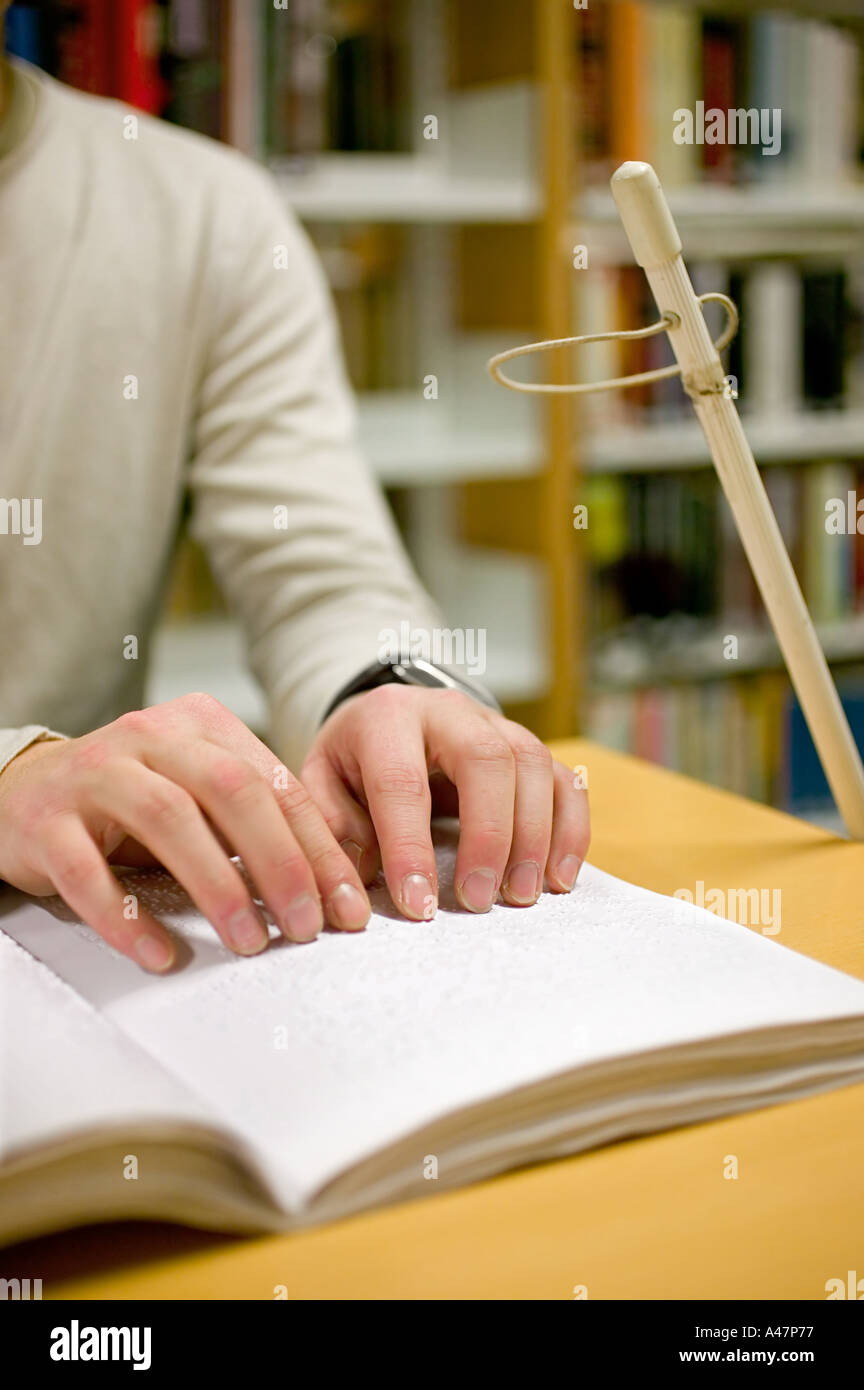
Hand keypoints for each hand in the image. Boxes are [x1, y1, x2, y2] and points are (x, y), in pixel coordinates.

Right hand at [0, 694, 369, 970]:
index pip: (274, 783)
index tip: (344, 904)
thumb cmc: (128, 800)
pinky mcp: (45, 821)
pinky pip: (87, 871)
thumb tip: (331, 886)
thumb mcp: (197, 792)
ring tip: (248, 941)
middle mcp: (148, 736)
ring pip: (168, 820)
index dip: (317, 847)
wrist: (21, 790)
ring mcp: (94, 774)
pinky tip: (160, 951)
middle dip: (280, 863)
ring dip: (217, 886)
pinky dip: (126, 917)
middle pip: (232, 791)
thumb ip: (256, 821)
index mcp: (199, 725)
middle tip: (306, 925)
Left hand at [301, 686, 589, 919]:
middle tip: (479, 899)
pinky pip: (565, 780)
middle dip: (488, 835)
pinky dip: (570, 830)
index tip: (419, 905)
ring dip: (534, 836)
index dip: (410, 846)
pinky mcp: (529, 746)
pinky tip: (558, 877)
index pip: (402, 781)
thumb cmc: (354, 759)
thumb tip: (360, 881)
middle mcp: (449, 711)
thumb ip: (333, 827)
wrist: (387, 716)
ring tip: (520, 896)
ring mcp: (497, 723)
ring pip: (532, 764)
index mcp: (387, 717)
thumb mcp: (323, 782)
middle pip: (486, 759)